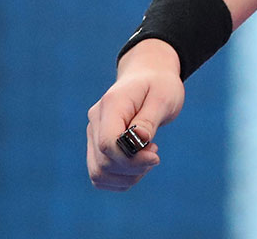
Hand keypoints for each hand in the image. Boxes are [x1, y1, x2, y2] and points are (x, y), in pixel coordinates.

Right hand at [87, 39, 186, 190]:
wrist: (149, 76)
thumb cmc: (159, 86)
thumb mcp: (163, 97)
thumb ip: (150, 119)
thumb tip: (139, 140)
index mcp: (111, 104)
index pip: (108, 143)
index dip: (131, 159)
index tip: (155, 156)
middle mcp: (95, 120)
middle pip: (104, 162)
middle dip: (134, 168)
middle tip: (154, 152)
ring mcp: (93, 133)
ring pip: (99, 173)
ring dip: (128, 176)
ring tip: (147, 158)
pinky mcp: (96, 145)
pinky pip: (101, 176)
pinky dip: (121, 179)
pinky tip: (137, 165)